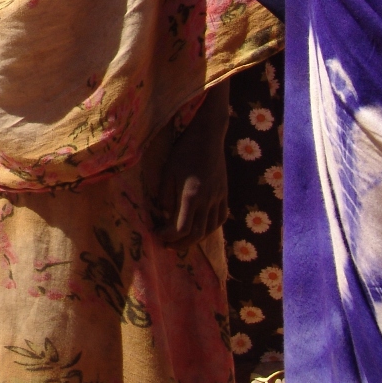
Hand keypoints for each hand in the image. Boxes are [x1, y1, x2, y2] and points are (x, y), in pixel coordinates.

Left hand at [155, 84, 228, 249]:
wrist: (208, 136)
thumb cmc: (183, 151)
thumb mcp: (167, 171)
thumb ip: (165, 195)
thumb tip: (164, 214)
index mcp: (191, 195)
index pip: (182, 228)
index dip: (169, 236)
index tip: (157, 233)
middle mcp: (208, 200)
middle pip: (197, 234)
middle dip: (181, 244)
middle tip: (167, 246)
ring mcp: (219, 198)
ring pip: (210, 229)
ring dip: (195, 239)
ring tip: (181, 241)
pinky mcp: (224, 194)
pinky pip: (220, 218)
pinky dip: (210, 228)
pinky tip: (201, 229)